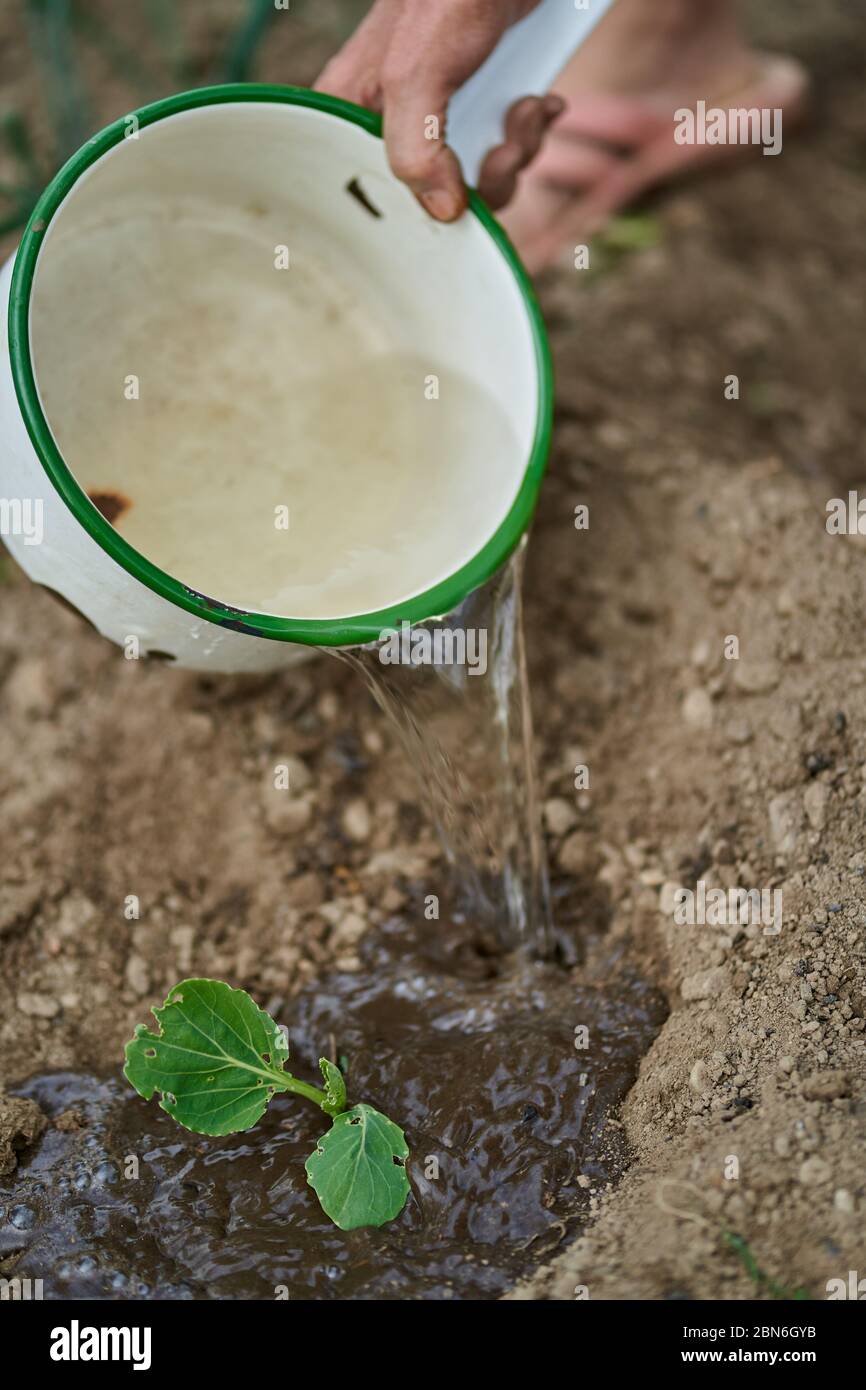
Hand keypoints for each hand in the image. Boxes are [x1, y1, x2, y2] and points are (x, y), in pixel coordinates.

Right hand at [315, 0, 564, 219]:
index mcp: (353, 114)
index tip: (450, 200)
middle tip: (501, 148)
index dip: (411, 210)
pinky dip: (529, 131)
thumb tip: (443, 212)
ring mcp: (442, 113)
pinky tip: (539, 100)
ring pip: (476, 181)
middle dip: (480, 182)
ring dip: (514, 154)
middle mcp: (394, 120)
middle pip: (430, 199)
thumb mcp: (416, 73)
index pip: (366, 194)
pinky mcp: (482, 101)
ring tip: (527, 110)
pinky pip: (505, 149)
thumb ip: (416, 149)